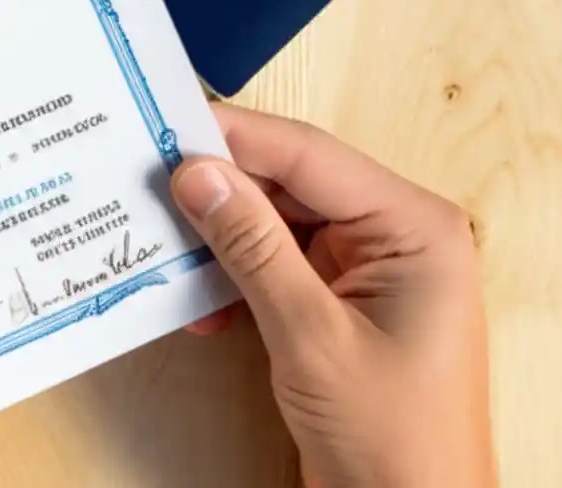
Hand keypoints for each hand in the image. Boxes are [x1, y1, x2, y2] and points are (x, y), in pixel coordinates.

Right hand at [171, 104, 494, 487]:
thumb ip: (253, 246)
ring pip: (277, 226)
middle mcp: (394, 236)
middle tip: (148, 183)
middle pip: (292, 185)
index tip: (166, 126)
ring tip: (164, 245)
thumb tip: (197, 173)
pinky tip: (201, 307)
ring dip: (222, 241)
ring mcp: (367, 272)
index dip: (235, 137)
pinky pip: (278, 268)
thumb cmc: (389, 435)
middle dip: (222, 190)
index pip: (310, 155)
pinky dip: (236, 282)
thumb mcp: (311, 335)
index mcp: (413, 226)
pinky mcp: (340, 306)